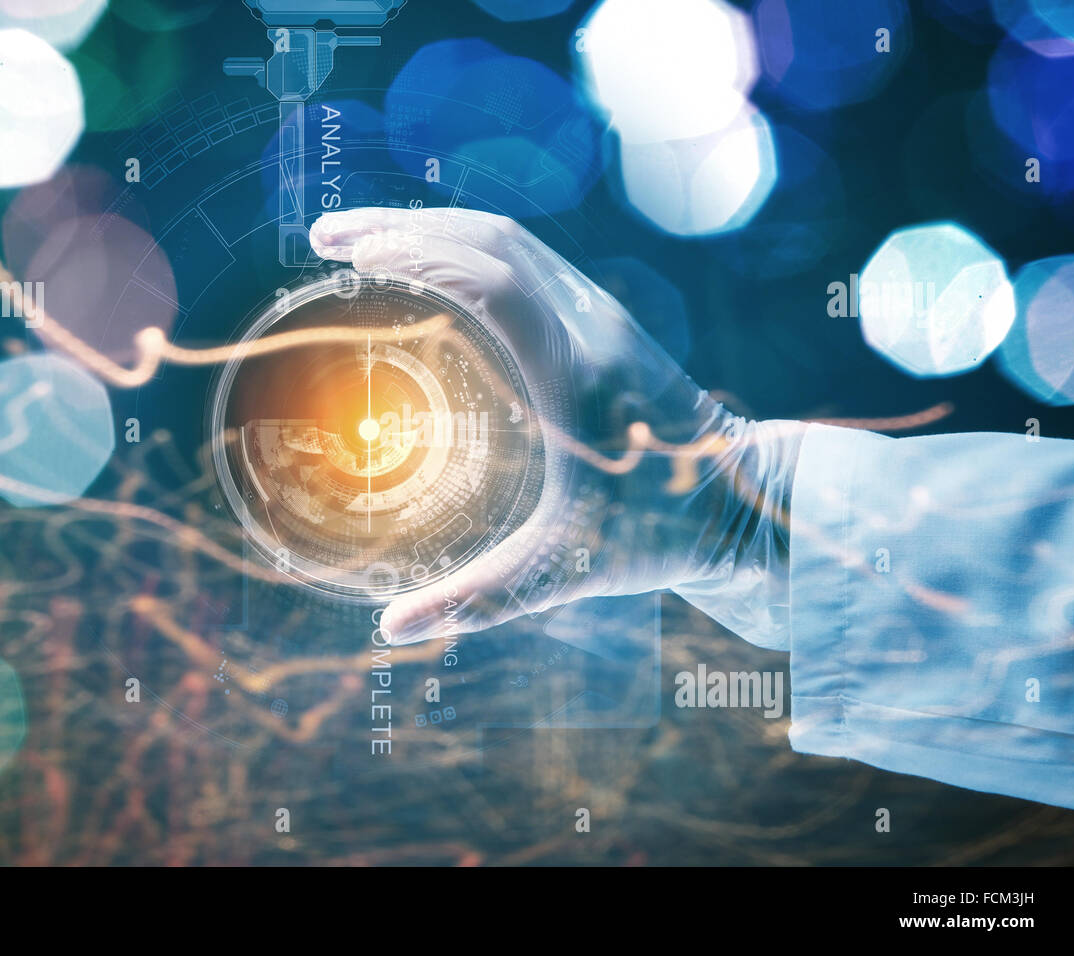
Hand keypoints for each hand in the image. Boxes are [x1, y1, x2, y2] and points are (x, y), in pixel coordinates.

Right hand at [310, 206, 804, 649]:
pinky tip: (429, 265)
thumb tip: (392, 629)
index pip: (495, 283)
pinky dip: (465, 245)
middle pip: (492, 238)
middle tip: (325, 238)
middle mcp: (591, 325)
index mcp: (579, 373)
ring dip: (433, 228)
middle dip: (403, 227)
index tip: (351, 261)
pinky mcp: (602, 318)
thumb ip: (482, 599)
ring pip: (509, 239)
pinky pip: (524, 257)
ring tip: (360, 241)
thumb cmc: (661, 534)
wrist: (748, 503)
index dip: (422, 259)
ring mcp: (600, 313)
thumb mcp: (569, 570)